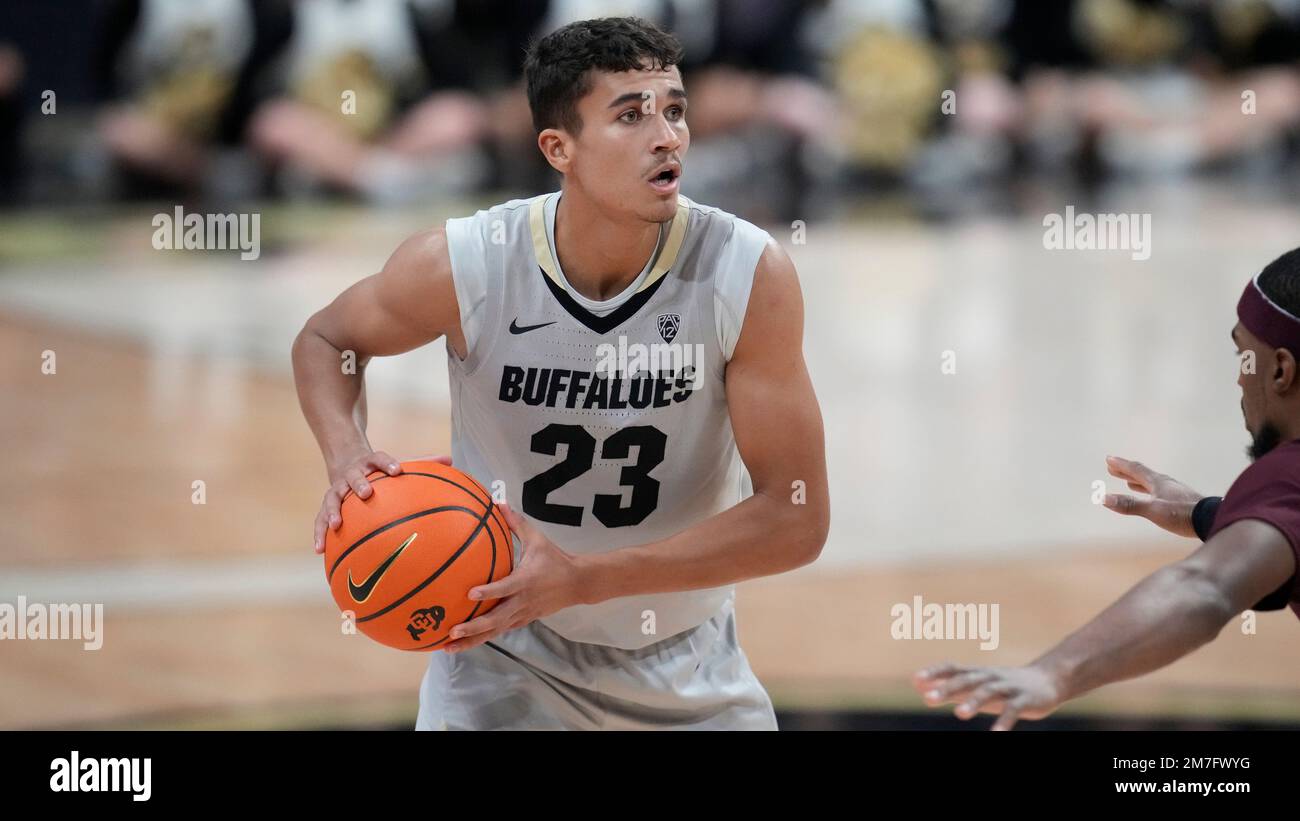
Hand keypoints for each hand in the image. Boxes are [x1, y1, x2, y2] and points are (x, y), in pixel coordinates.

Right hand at [313, 452, 450, 553]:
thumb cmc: (380, 469)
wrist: (347, 462)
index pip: (380, 459)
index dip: (388, 463)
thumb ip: (422, 463)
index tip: (397, 470)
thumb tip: (450, 459)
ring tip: (336, 525)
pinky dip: (319, 533)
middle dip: (359, 484)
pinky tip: (320, 550)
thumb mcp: (395, 464)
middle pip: (354, 477)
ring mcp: (337, 489)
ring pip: (332, 498)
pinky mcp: (326, 505)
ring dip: (333, 511)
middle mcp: (352, 474)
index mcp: (371, 464)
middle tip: (366, 493)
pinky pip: (319, 520)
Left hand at [441, 502, 584, 653]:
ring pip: (495, 631)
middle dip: (474, 627)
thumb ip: (516, 523)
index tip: (470, 595)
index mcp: (525, 581)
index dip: (489, 592)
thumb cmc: (555, 559)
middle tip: (452, 630)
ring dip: (472, 640)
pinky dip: (482, 638)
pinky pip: (500, 631)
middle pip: (496, 619)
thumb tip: (498, 503)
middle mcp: (522, 601)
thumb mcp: (537, 539)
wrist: (578, 584)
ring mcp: (522, 614)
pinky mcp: (522, 621)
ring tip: (449, 647)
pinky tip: (463, 644)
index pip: (505, 588)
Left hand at [914, 662, 1064, 730]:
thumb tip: (918, 687)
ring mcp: (1008, 686)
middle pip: (967, 680)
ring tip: (958, 714)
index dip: (934, 672)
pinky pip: (1013, 710)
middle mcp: (990, 677)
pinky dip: (1004, 721)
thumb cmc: (1004, 686)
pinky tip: (995, 733)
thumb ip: (949, 686)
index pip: (952, 668)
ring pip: (988, 691)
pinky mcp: (1025, 699)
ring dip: (973, 702)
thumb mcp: (976, 685)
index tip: (916, 680)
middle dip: (947, 689)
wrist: (1048, 680)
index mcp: (977, 673)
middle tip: (928, 699)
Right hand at [1101, 455, 1202, 538]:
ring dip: (1138, 480)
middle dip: (1127, 471)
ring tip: (1129, 481)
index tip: (1109, 459)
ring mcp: (1174, 491)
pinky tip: (1153, 496)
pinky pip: (1159, 491)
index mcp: (1158, 482)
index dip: (1121, 465)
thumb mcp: (1153, 510)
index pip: (1136, 469)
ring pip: (1151, 482)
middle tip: (1113, 467)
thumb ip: (1130, 505)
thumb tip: (1104, 498)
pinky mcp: (1181, 501)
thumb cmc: (1182, 514)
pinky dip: (1150, 491)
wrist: (1211, 520)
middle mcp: (1165, 483)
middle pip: (1143, 474)